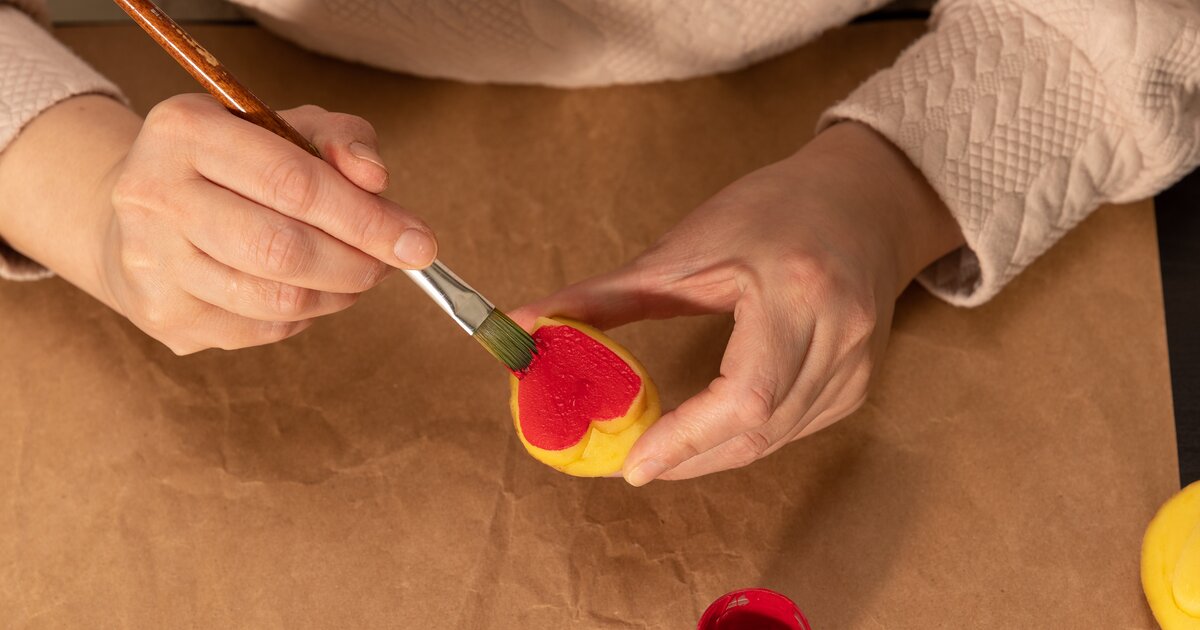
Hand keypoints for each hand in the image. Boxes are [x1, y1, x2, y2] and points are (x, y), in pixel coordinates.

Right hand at [91, 94, 436, 353]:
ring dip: (337, 293)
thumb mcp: (286, 127)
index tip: (419, 243)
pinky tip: (309, 289)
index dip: (365, 219)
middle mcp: (153, 193)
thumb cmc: (233, 163)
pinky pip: (261, 329)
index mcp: (184, 130)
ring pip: (275, 298)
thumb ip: (341, 140)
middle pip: (282, 250)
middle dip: (356, 263)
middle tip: (390, 265)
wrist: (138, 210)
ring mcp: (151, 260)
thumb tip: (377, 180)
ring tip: (356, 274)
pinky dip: (305, 315)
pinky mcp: (162, 314)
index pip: (292, 183)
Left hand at [512, 122, 963, 483]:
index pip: (745, 394)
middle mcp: (839, 335)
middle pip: (760, 428)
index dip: (687, 438)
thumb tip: (530, 324)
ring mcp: (857, 364)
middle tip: (635, 463)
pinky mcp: (860, 382)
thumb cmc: (772, 210)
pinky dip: (748, 436)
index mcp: (796, 293)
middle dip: (691, 456)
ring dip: (715, 452)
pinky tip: (714, 428)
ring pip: (777, 438)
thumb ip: (606, 295)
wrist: (861, 200)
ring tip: (663, 449)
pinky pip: (795, 429)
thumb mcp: (686, 246)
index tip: (634, 465)